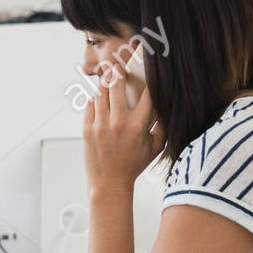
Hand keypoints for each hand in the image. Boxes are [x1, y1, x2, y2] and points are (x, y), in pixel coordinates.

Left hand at [83, 61, 165, 192]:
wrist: (110, 182)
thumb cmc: (133, 165)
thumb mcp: (155, 148)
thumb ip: (162, 127)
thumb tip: (165, 108)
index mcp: (138, 126)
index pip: (146, 94)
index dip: (148, 80)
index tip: (146, 74)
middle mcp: (119, 122)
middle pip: (117, 85)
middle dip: (119, 74)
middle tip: (119, 70)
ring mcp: (101, 125)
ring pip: (101, 93)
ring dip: (106, 86)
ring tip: (109, 83)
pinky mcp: (87, 129)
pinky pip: (90, 105)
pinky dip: (95, 99)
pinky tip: (100, 100)